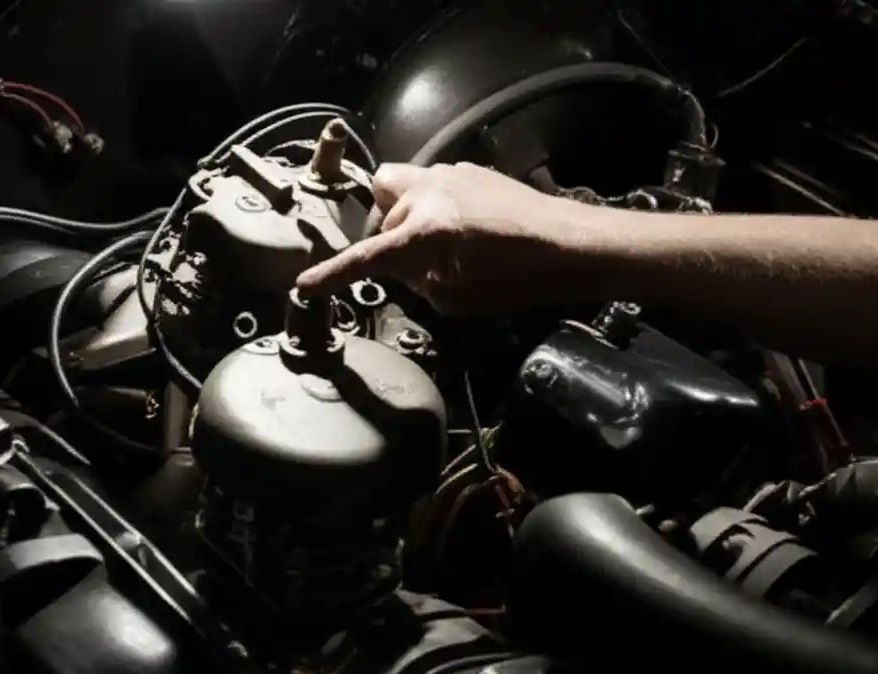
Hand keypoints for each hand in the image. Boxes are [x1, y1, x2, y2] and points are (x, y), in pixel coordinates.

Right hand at [295, 162, 616, 314]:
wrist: (571, 243)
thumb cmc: (520, 278)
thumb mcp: (458, 298)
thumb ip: (416, 282)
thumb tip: (401, 268)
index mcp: (428, 230)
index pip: (368, 257)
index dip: (334, 275)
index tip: (306, 286)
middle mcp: (430, 192)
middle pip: (380, 216)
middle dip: (389, 243)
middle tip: (415, 269)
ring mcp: (449, 174)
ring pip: (396, 186)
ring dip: (400, 214)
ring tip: (430, 242)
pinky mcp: (468, 170)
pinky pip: (427, 183)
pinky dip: (429, 205)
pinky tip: (460, 229)